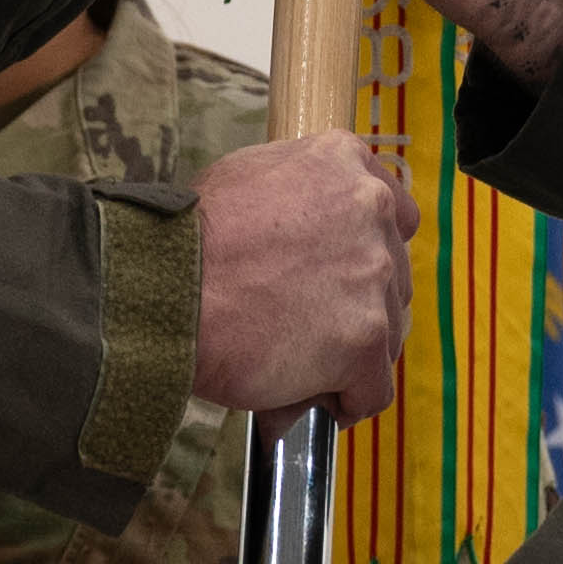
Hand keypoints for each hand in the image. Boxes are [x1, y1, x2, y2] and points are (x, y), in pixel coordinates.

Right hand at [188, 133, 418, 417]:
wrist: (168, 289)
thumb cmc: (190, 239)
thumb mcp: (247, 175)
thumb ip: (299, 190)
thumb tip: (312, 221)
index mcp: (344, 164)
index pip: (394, 214)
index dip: (368, 251)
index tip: (342, 275)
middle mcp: (370, 211)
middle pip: (391, 276)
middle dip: (357, 304)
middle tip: (305, 322)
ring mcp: (373, 275)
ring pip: (388, 332)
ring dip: (350, 352)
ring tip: (298, 361)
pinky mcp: (365, 338)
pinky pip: (373, 387)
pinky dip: (346, 399)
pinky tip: (312, 397)